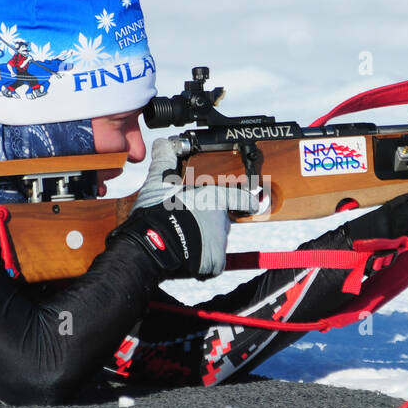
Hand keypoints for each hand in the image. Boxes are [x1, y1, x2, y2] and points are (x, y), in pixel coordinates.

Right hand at [113, 138, 256, 277]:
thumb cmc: (159, 212)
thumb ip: (165, 159)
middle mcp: (222, 221)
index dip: (247, 201)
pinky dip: (201, 261)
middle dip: (208, 223)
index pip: (241, 199)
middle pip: (221, 222)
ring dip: (203, 241)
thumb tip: (163, 143)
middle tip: (187, 223)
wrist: (154, 244)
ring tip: (181, 239)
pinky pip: (211, 263)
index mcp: (214, 199)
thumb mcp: (160, 180)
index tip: (252, 205)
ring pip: (216, 242)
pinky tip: (185, 255)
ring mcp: (220, 243)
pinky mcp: (214, 264)